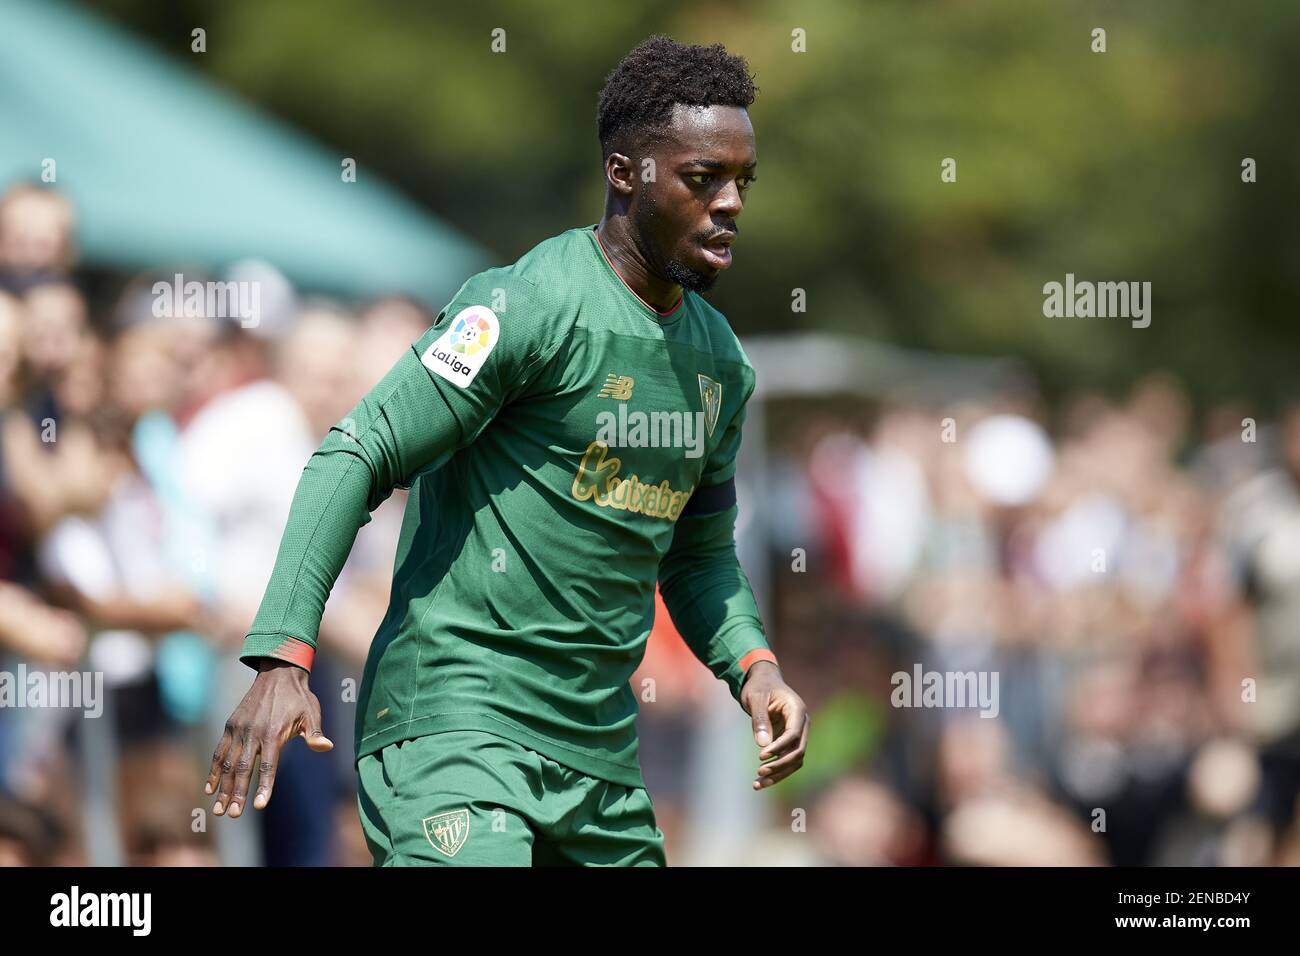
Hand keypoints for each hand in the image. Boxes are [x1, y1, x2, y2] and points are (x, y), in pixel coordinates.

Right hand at [205, 658, 333, 817]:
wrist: (278, 672)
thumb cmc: (299, 697)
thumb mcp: (311, 713)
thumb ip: (315, 733)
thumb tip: (326, 747)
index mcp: (274, 733)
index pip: (268, 765)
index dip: (264, 786)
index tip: (259, 805)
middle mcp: (253, 733)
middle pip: (244, 769)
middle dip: (238, 793)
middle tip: (233, 815)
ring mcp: (239, 729)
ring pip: (227, 763)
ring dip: (223, 788)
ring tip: (219, 810)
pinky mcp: (230, 725)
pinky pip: (219, 751)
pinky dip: (213, 770)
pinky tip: (210, 788)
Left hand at [739, 660, 808, 789]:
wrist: (762, 681)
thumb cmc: (758, 686)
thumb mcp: (755, 698)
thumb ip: (759, 719)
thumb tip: (763, 745)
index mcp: (797, 709)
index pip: (793, 734)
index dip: (779, 747)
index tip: (761, 756)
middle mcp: (802, 723)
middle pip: (798, 751)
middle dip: (780, 764)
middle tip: (759, 772)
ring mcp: (798, 733)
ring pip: (795, 760)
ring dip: (779, 773)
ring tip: (757, 784)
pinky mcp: (790, 741)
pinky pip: (787, 760)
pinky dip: (776, 771)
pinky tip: (760, 781)